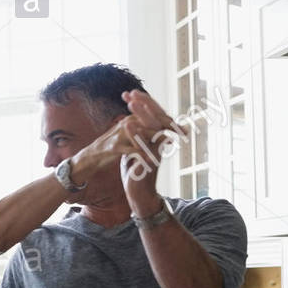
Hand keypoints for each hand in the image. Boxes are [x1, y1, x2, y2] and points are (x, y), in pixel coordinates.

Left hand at [118, 91, 184, 211]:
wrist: (139, 194)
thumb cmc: (136, 173)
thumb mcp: (135, 150)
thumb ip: (137, 138)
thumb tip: (133, 124)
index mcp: (155, 139)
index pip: (153, 116)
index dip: (143, 103)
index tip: (130, 93)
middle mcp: (159, 143)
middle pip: (156, 118)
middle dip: (144, 104)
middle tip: (131, 92)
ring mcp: (157, 152)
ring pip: (153, 129)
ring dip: (142, 115)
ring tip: (131, 103)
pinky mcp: (152, 162)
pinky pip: (146, 144)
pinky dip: (138, 134)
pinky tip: (128, 125)